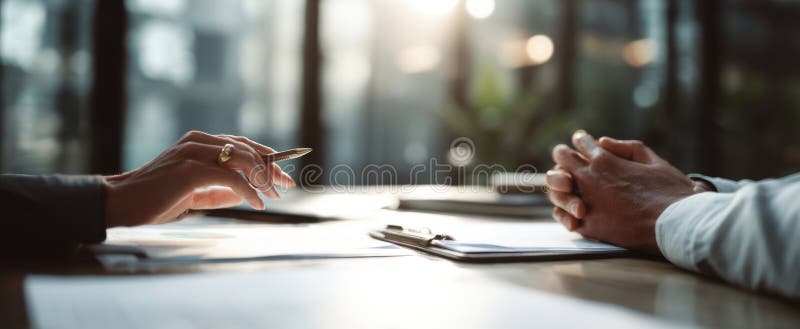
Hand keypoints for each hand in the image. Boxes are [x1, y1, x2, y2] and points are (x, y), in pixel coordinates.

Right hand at [103, 131, 295, 227]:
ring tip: (273, 196)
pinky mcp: (191, 169)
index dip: (267, 158)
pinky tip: (257, 204)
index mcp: (199, 142)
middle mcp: (199, 142)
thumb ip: (219, 191)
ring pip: (244, 160)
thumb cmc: (154, 200)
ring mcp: (195, 153)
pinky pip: (232, 178)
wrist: (120, 203)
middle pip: (248, 150)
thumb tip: (246, 193)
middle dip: (272, 168)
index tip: (284, 175)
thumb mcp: (194, 194)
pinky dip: (250, 191)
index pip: (242, 145)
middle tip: (287, 186)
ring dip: (264, 179)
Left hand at [546, 130, 700, 252]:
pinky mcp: (588, 226)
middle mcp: (590, 179)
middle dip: (564, 158)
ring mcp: (586, 202)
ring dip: (561, 186)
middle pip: (562, 160)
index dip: (581, 141)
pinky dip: (566, 213)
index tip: (583, 143)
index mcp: (606, 161)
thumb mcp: (654, 161)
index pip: (581, 142)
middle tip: (568, 162)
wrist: (677, 226)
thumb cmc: (671, 192)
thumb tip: (602, 141)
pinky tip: (575, 212)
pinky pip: (564, 217)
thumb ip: (626, 148)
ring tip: (569, 187)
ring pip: (557, 189)